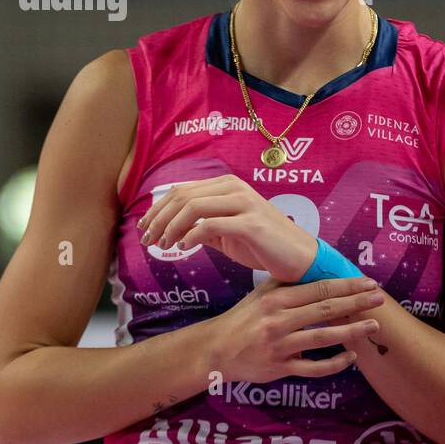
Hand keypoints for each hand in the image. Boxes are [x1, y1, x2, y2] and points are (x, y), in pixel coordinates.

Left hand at [137, 174, 317, 281]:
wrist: (299, 257)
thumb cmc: (263, 245)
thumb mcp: (227, 232)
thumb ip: (202, 225)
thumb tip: (170, 229)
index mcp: (228, 186)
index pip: (182, 190)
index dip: (158, 209)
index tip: (145, 229)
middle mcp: (235, 188)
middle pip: (183, 196)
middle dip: (158, 219)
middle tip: (147, 241)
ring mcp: (244, 204)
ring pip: (193, 207)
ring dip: (171, 228)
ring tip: (163, 246)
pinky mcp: (251, 224)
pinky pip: (211, 225)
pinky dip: (191, 236)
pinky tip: (183, 248)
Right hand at [207, 276, 385, 381]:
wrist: (215, 349)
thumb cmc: (242, 318)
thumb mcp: (260, 294)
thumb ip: (287, 282)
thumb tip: (313, 266)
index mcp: (277, 298)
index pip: (319, 288)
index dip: (346, 285)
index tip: (368, 282)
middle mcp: (279, 319)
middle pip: (325, 309)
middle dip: (356, 303)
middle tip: (379, 298)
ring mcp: (280, 345)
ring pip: (323, 338)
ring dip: (351, 331)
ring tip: (373, 326)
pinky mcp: (279, 367)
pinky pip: (312, 368)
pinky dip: (334, 364)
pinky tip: (351, 358)